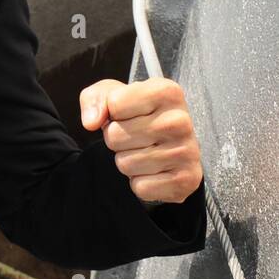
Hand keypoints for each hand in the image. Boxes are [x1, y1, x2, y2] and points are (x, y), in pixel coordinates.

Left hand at [80, 77, 202, 204]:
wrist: (166, 145)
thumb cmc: (135, 115)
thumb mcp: (110, 96)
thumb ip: (94, 100)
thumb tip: (91, 122)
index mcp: (166, 91)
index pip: (114, 104)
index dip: (111, 113)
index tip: (126, 114)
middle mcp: (181, 120)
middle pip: (115, 135)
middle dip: (115, 139)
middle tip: (133, 137)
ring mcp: (188, 151)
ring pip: (125, 163)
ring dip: (126, 160)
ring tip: (143, 151)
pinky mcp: (187, 180)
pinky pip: (140, 187)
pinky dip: (140, 182)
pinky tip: (154, 170)